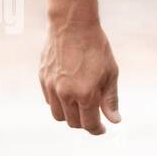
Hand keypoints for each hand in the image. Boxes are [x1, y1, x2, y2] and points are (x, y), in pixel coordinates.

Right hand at [39, 20, 121, 134]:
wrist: (72, 26)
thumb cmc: (96, 48)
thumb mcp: (110, 73)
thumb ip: (110, 99)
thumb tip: (114, 120)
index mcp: (85, 93)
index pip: (89, 124)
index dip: (97, 130)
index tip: (103, 129)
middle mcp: (65, 94)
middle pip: (73, 123)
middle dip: (85, 123)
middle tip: (94, 115)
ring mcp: (51, 88)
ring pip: (58, 115)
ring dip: (70, 115)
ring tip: (82, 105)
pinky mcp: (42, 80)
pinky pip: (50, 101)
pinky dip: (60, 102)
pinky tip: (70, 92)